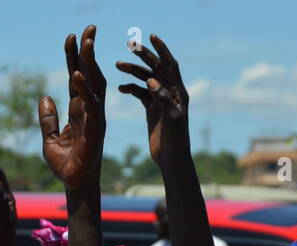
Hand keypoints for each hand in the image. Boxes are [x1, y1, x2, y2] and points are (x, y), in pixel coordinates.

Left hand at [40, 26, 105, 191]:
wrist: (74, 184)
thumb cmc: (65, 165)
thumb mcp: (49, 139)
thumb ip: (47, 118)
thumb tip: (44, 96)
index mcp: (78, 110)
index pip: (76, 77)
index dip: (74, 57)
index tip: (71, 37)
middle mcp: (89, 110)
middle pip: (90, 73)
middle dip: (89, 51)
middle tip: (88, 28)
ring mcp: (94, 117)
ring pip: (95, 83)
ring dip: (90, 61)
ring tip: (86, 41)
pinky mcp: (95, 128)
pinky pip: (90, 104)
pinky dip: (83, 88)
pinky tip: (76, 73)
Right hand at [116, 34, 189, 166]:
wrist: (172, 158)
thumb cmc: (176, 139)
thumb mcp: (171, 118)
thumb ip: (163, 98)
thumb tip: (151, 80)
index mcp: (178, 92)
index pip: (170, 65)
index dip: (162, 50)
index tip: (152, 37)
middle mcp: (170, 92)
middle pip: (156, 68)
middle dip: (143, 56)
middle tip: (130, 45)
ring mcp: (160, 100)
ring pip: (145, 80)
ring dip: (132, 72)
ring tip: (118, 65)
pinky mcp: (152, 110)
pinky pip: (140, 94)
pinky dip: (130, 88)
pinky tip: (120, 88)